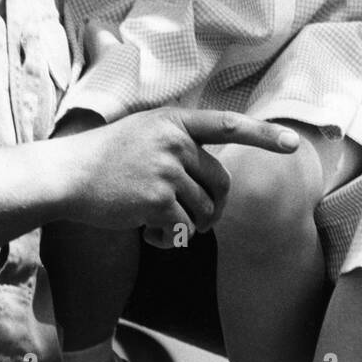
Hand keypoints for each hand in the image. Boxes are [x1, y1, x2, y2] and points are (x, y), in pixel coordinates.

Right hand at [64, 108, 298, 233]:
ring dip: (187, 227)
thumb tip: (210, 175)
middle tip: (193, 221)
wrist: (67, 174)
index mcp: (175, 122)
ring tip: (158, 222)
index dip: (263, 134)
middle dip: (213, 209)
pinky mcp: (157, 199)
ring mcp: (167, 169)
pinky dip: (168, 239)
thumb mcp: (145, 132)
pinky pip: (182, 229)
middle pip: (221, 184)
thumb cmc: (105, 157)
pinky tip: (146, 233)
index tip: (293, 142)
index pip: (228, 124)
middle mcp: (175, 142)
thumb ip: (178, 142)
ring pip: (204, 211)